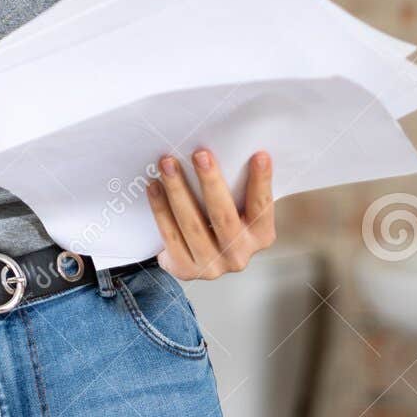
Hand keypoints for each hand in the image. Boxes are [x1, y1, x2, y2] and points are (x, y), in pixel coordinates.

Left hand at [146, 148, 275, 279]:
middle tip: (200, 154)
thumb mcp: (239, 208)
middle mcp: (238, 255)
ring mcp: (212, 266)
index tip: (259, 156)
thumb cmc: (221, 222)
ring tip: (168, 164)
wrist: (198, 258)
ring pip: (192, 224)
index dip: (261, 182)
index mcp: (260, 236)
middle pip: (223, 216)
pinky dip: (160, 209)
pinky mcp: (185, 270)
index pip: (262, 206)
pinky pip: (170, 235)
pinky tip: (154, 187)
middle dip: (211, 182)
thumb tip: (230, 147)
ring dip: (178, 190)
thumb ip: (239, 187)